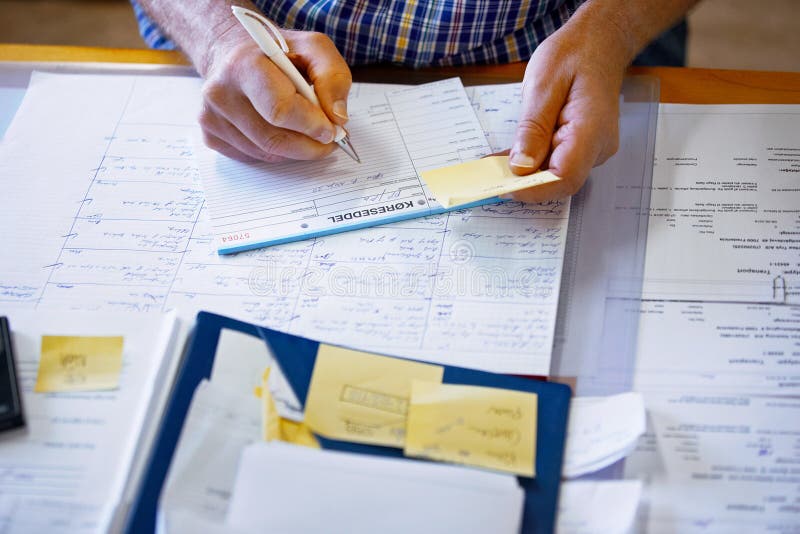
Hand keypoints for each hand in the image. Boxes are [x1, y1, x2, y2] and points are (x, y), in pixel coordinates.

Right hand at [198, 23, 351, 162]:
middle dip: (310, 145)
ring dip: (296, 150)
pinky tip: (283, 133)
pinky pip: (254, 158)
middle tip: (329, 140)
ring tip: (310, 134)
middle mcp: (220, 92)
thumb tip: (337, 118)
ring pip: (266, 153)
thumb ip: (333, 78)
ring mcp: (211, 117)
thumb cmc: (276, 53)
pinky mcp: (211, 135)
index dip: (311, 126)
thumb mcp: (314, 49)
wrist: (233, 53)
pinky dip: (277, 152)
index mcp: (244, 65)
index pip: (279, 110)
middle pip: (274, 139)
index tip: (332, 130)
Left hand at [507, 13, 629, 201]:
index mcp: (591, 129)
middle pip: (559, 181)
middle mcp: (597, 147)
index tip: (501, 186)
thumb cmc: (574, 55)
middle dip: (523, 183)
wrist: (599, 42)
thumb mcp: (543, 84)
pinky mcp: (582, 147)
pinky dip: (531, 162)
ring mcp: (592, 149)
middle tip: (488, 177)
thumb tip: (520, 167)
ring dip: (524, 173)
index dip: (531, 189)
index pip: (564, 176)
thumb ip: (533, 128)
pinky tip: (508, 157)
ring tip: (493, 165)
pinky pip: (555, 162)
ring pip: (555, 174)